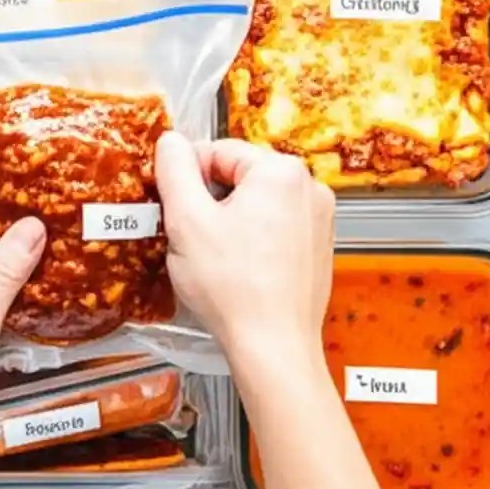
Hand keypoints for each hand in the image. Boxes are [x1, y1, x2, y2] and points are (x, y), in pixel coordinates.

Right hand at [154, 133, 335, 374]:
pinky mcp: (317, 249)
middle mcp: (309, 189)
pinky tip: (236, 270)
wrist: (273, 346)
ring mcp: (318, 220)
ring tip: (213, 256)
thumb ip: (174, 170)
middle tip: (190, 235)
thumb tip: (171, 142)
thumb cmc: (233, 288)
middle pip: (240, 177)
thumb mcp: (187, 220)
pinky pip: (275, 229)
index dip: (187, 175)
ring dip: (230, 221)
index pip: (219, 150)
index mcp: (280, 172)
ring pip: (257, 204)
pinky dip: (252, 241)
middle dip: (210, 200)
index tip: (172, 203)